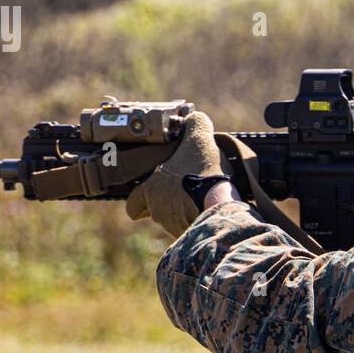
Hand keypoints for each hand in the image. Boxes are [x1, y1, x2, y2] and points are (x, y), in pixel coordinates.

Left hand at [125, 111, 228, 236]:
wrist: (221, 204)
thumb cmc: (203, 172)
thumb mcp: (199, 139)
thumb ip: (195, 125)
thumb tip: (194, 117)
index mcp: (151, 190)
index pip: (132, 203)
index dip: (139, 199)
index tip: (146, 195)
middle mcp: (158, 211)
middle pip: (156, 210)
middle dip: (168, 201)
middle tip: (184, 190)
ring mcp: (174, 227)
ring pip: (174, 220)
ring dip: (184, 211)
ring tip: (202, 198)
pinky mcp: (193, 235)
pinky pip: (192, 228)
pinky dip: (199, 220)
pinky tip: (211, 208)